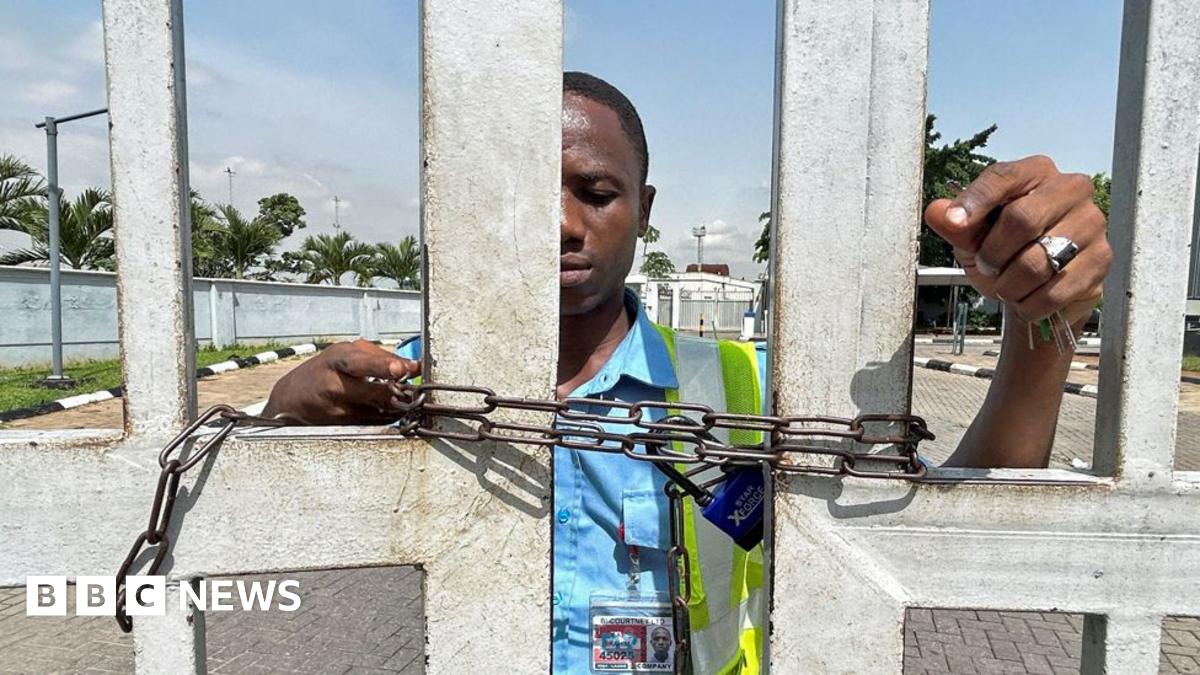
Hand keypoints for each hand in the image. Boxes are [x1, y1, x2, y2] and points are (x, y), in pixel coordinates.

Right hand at [262, 339, 420, 424]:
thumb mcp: (346, 354)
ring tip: (403, 397)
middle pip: (373, 392)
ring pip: (380, 411)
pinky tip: (388, 408)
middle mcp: (335, 385)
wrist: (292, 399)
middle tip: (413, 390)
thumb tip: (414, 367)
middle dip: (398, 392)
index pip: (360, 362)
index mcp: (338, 360)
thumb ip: (380, 357)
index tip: (401, 369)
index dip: (382, 366)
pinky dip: (387, 415)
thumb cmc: (323, 371)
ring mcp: (337, 409)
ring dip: (397, 405)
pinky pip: (375, 422)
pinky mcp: (343, 426)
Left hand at [924, 155, 1111, 326]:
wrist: (1037, 287)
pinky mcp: (1102, 260)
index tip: (955, 222)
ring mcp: (1092, 223)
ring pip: (1037, 262)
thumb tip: (938, 213)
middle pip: (1022, 219)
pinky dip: (1029, 304)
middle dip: (993, 253)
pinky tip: (1027, 299)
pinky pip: (1054, 291)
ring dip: (1009, 285)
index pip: (1004, 177)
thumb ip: (955, 224)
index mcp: (1036, 172)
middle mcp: (1071, 189)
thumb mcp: (972, 236)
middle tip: (986, 265)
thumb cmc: (1004, 249)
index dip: (976, 199)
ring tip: (1007, 285)